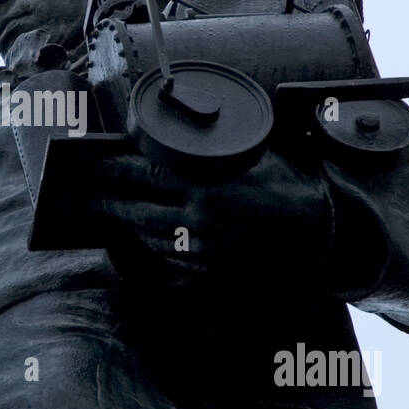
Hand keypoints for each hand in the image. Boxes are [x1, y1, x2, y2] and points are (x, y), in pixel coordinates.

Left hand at [87, 151, 332, 287]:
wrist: (314, 227)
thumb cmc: (282, 182)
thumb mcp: (246, 155)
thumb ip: (208, 152)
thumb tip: (175, 136)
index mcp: (204, 189)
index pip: (146, 176)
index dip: (117, 170)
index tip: (101, 165)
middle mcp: (198, 223)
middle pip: (138, 213)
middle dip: (111, 205)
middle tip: (94, 197)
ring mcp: (203, 252)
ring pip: (150, 241)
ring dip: (129, 228)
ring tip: (115, 216)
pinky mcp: (210, 272)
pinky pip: (170, 264)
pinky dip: (154, 250)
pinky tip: (145, 239)